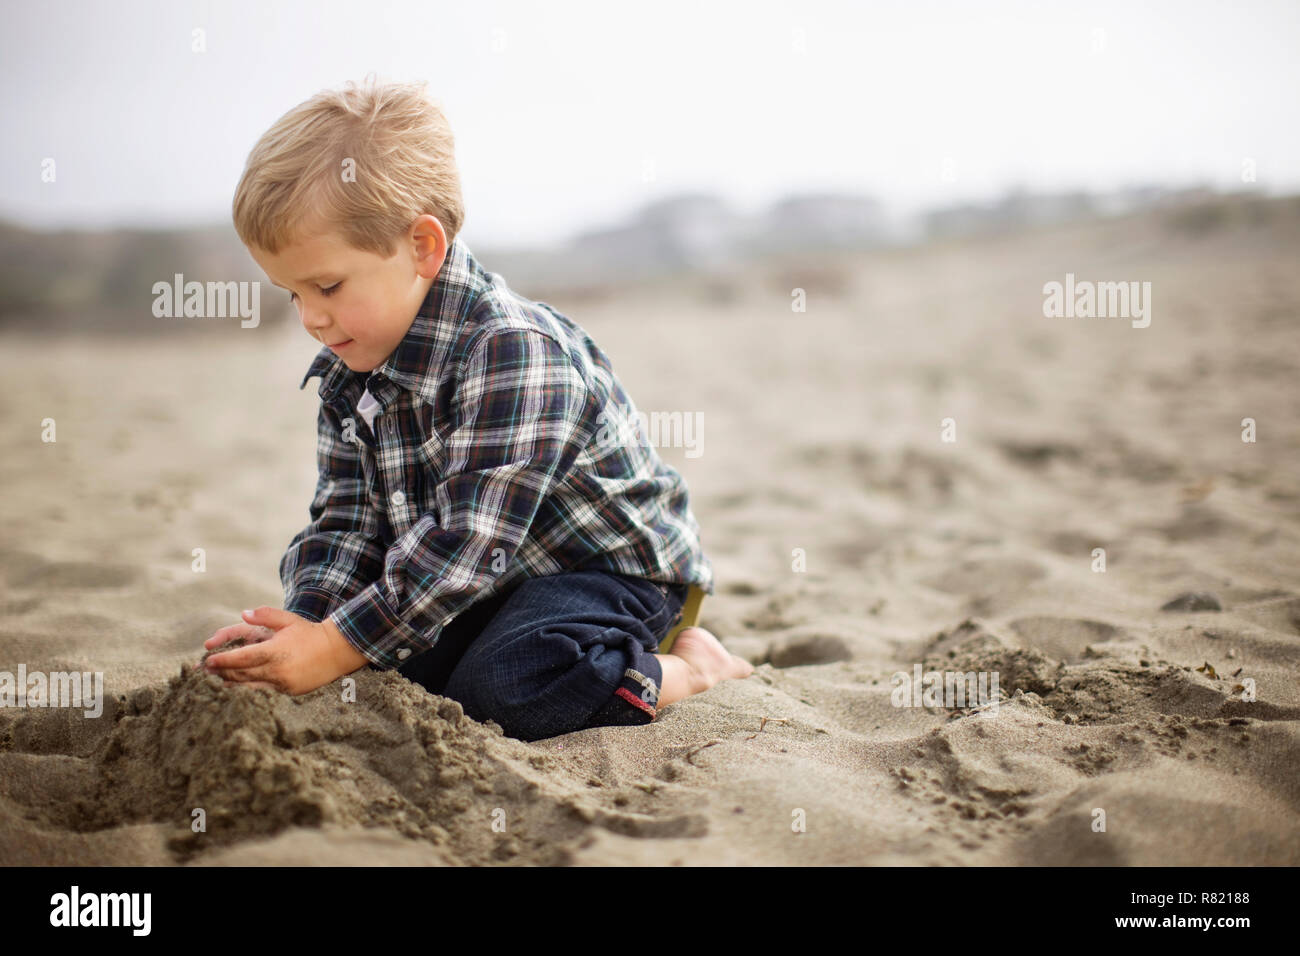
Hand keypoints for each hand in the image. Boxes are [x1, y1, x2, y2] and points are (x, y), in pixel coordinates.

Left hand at [202, 606, 368, 694]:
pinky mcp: (288, 692)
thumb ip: (265, 615)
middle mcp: (277, 670)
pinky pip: (263, 691)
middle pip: (241, 674)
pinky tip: (238, 688)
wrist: (336, 651)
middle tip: (204, 672)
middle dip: (221, 672)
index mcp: (275, 651)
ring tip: (216, 681)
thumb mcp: (288, 620)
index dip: (222, 660)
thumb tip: (244, 613)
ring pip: (249, 686)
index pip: (241, 658)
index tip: (208, 660)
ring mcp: (283, 683)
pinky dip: (248, 689)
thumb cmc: (309, 633)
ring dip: (230, 683)